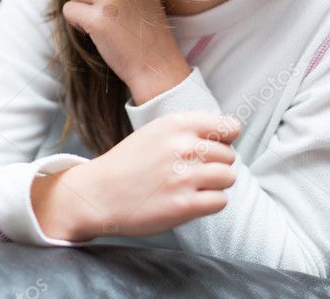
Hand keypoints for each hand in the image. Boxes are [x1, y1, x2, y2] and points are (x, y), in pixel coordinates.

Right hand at [31, 111, 239, 240]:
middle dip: (217, 165)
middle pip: (229, 155)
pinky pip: (220, 201)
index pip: (229, 126)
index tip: (211, 148)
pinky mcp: (183, 205)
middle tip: (192, 173)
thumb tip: (232, 132)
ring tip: (191, 187)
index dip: (225, 140)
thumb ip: (189, 129)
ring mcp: (182, 177)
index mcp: (175, 125)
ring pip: (228, 177)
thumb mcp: (155, 133)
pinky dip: (209, 203)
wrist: (96, 194)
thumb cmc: (128, 164)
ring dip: (215, 185)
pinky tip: (189, 201)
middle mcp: (180, 147)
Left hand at [62, 0, 189, 103]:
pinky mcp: (98, 18)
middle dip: (92, 1)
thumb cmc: (143, 33)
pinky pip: (68, 10)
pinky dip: (76, 24)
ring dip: (83, 12)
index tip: (118, 10)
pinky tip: (96, 34)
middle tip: (112, 20)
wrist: (157, 65)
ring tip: (105, 26)